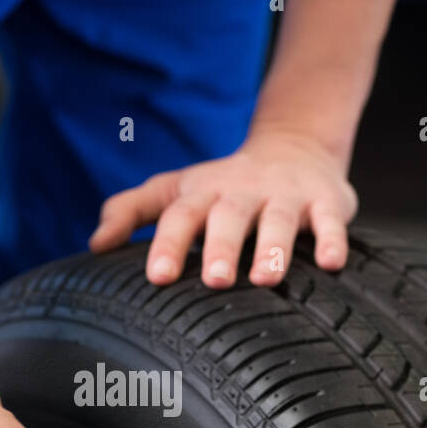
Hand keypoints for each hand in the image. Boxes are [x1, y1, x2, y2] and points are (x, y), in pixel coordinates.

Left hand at [88, 129, 357, 287]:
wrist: (296, 147)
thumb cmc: (225, 185)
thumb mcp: (176, 189)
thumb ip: (132, 211)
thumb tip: (94, 244)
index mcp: (203, 194)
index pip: (180, 217)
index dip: (167, 244)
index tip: (157, 276)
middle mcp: (242, 193)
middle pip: (229, 218)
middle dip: (221, 246)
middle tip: (215, 280)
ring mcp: (285, 198)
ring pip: (280, 221)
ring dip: (274, 248)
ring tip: (265, 278)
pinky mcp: (325, 203)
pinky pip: (330, 222)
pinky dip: (332, 240)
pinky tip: (331, 263)